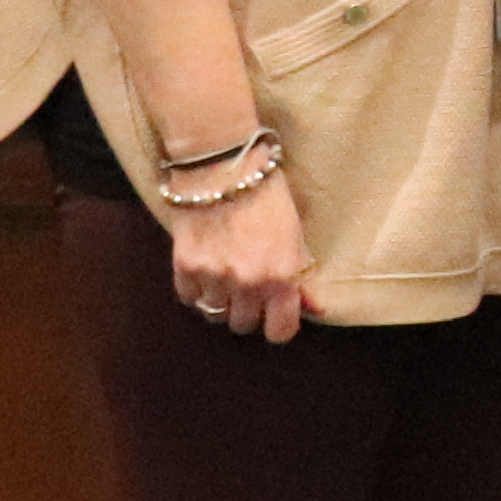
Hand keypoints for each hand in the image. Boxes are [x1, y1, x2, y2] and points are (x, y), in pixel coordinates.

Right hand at [165, 167, 315, 342]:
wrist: (224, 168)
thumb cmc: (267, 197)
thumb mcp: (294, 236)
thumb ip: (299, 276)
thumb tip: (315, 308)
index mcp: (281, 276)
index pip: (280, 331)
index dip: (277, 326)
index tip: (275, 317)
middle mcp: (248, 283)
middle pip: (242, 325)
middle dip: (247, 311)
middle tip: (248, 289)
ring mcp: (214, 277)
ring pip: (214, 313)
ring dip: (220, 300)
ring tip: (225, 275)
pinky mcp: (185, 267)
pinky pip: (189, 297)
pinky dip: (196, 288)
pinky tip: (205, 268)